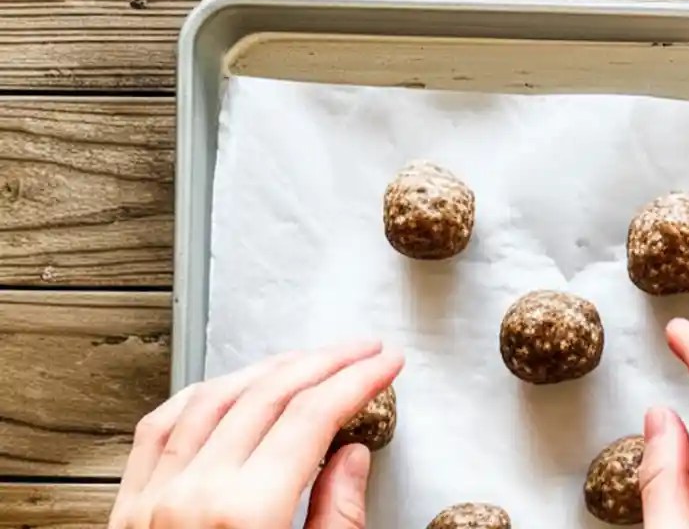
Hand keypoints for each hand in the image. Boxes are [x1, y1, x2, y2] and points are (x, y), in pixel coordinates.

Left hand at [109, 341, 403, 528]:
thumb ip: (336, 517)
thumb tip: (351, 456)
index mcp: (244, 516)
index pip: (312, 416)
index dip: (357, 380)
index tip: (387, 366)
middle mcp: (192, 497)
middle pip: (268, 394)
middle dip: (324, 362)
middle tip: (363, 352)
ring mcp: (152, 500)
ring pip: (214, 397)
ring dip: (268, 368)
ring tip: (308, 360)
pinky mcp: (126, 511)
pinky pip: (162, 426)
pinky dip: (203, 394)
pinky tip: (229, 387)